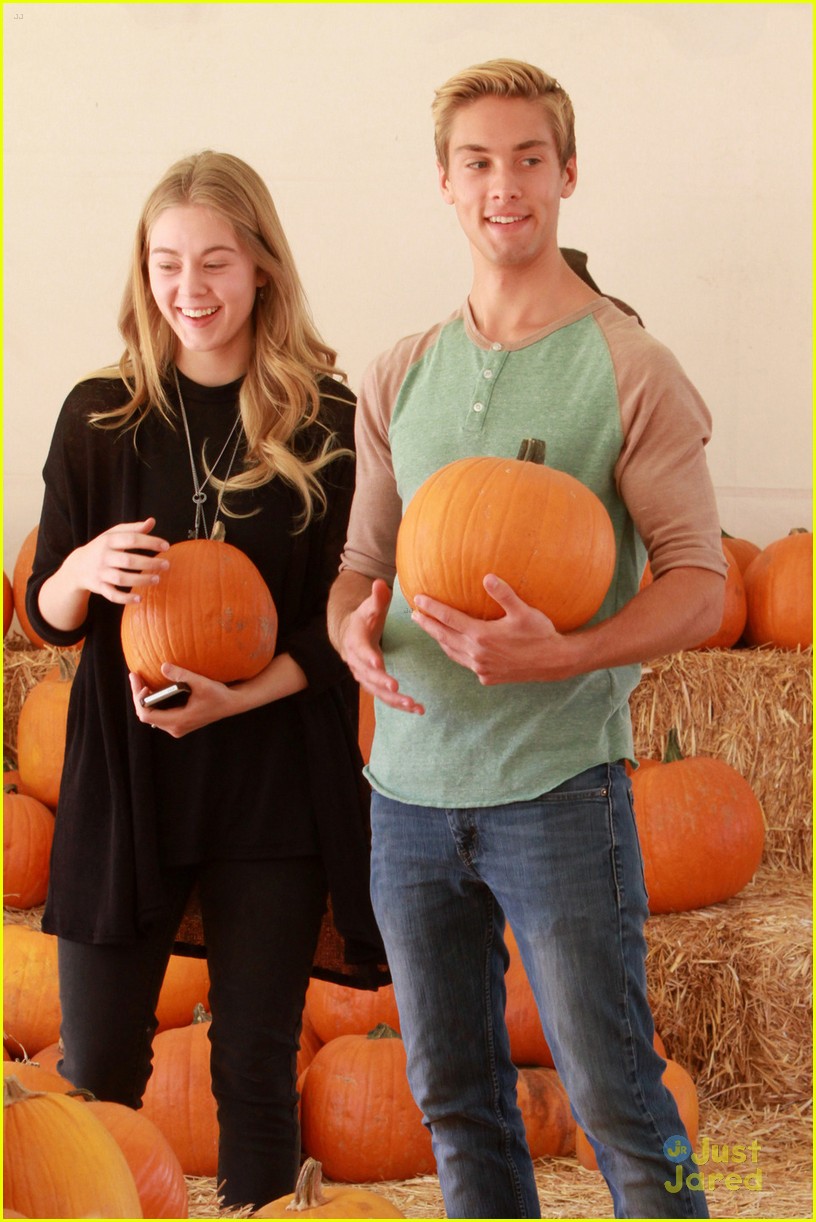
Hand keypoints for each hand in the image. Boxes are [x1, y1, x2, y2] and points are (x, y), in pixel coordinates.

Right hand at [65, 517, 169, 605]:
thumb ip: (132, 529)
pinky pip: (112, 595)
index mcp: (109, 541)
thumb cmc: (101, 548)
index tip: (166, 546)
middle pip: (128, 561)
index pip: (132, 539)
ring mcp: (101, 573)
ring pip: (121, 579)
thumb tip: (152, 521)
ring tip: (157, 579)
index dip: (150, 542)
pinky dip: (125, 599)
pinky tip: (140, 599)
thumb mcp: (113, 535)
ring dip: (141, 580)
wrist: (76, 566)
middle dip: (149, 563)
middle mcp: (104, 556)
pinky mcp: (99, 587)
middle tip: (166, 565)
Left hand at [129, 663, 236, 737]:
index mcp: (178, 721)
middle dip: (138, 696)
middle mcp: (175, 727)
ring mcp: (177, 727)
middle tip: (136, 677)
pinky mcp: (179, 723)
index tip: (141, 683)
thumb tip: (163, 666)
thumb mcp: (201, 683)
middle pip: (146, 715)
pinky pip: (159, 714)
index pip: (147, 714)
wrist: (231, 704)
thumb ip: (182, 675)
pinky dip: (153, 702)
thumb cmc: (218, 695)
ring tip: (141, 681)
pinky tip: (153, 689)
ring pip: (152, 715)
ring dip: (145, 699)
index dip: (139, 699)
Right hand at [342, 579, 423, 713]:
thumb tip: (379, 583)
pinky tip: (417, 709)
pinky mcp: (372, 684)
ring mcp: (363, 676)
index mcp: (355, 641)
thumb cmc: (363, 619)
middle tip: (397, 689)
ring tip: (413, 705)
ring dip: (394, 700)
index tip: (378, 662)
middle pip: (368, 675)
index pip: (360, 650)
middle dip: (382, 683)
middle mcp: (356, 662)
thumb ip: (377, 598)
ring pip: (377, 691)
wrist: (349, 635)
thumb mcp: (370, 607)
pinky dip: (399, 704)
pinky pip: (384, 697)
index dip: (367, 657)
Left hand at [412, 574, 575, 684]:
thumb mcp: (524, 611)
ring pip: (452, 652)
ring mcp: (481, 668)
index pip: (449, 619)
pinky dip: (455, 653)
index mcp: (482, 636)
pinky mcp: (487, 677)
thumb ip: (504, 594)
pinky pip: (465, 663)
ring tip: (429, 628)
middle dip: (427, 624)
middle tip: (413, 614)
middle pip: (444, 636)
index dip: (432, 608)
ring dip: (439, 639)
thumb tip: (487, 577)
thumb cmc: (540, 633)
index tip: (417, 599)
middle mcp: (477, 654)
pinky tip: (454, 647)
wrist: (555, 662)